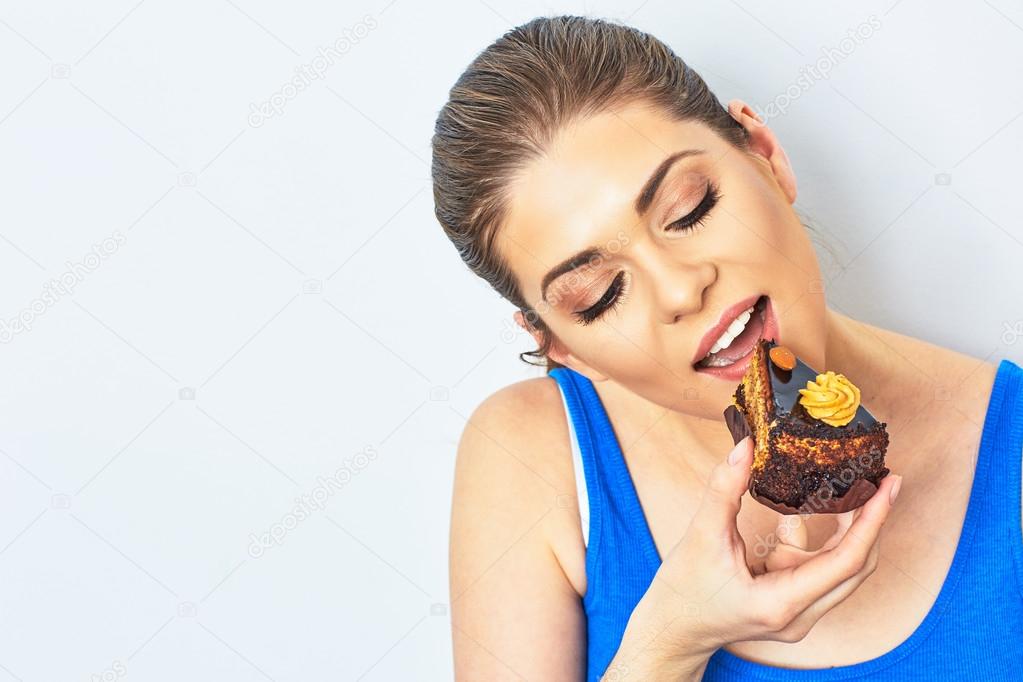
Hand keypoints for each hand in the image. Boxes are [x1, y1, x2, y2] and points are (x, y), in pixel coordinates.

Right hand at [643, 436, 900, 656]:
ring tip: (843, 490)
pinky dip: (812, 539)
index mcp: (782, 603)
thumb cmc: (683, 592)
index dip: (871, 521)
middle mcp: (800, 615)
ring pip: (838, 567)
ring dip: (839, 529)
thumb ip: (724, 490)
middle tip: (882, 481)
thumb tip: (746, 447)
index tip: (887, 487)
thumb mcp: (700, 536)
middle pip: (855, 567)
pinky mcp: (792, 604)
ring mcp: (799, 613)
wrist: (673, 629)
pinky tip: (794, 517)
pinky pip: (817, 567)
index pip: (845, 561)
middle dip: (870, 522)